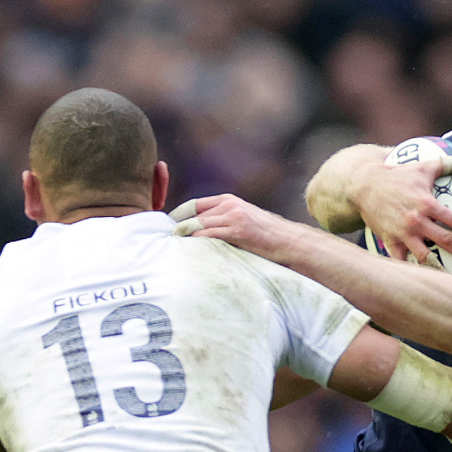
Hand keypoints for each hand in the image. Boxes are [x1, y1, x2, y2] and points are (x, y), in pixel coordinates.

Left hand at [172, 195, 303, 260]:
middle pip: (192, 214)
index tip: (168, 228)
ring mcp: (233, 217)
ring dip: (182, 236)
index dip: (179, 216)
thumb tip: (203, 232)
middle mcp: (229, 205)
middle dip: (177, 226)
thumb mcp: (244, 220)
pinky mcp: (238, 231)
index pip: (195, 205)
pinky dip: (195, 243)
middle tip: (162, 239)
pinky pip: (209, 236)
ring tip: (169, 247)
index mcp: (228, 200)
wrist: (289, 242)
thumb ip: (224, 221)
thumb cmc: (267, 236)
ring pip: (198, 224)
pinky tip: (187, 251)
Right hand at [349, 155, 451, 266]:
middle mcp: (416, 221)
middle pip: (445, 241)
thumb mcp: (423, 166)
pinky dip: (411, 270)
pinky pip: (402, 261)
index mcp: (427, 204)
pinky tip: (423, 279)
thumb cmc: (397, 174)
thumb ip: (447, 165)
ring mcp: (402, 233)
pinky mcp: (389, 241)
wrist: (364, 184)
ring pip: (425, 256)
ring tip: (451, 277)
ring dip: (440, 267)